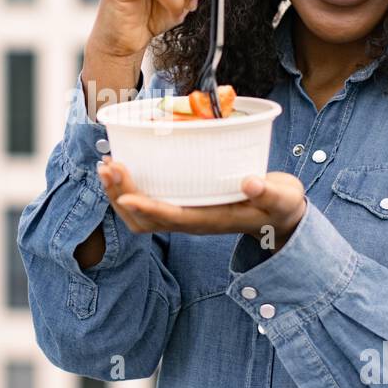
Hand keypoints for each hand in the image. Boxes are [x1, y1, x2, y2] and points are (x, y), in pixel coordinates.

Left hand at [97, 156, 307, 250]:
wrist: (280, 216)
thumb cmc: (279, 205)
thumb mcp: (281, 198)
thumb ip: (267, 192)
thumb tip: (250, 182)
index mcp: (211, 221)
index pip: (172, 218)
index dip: (147, 208)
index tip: (126, 195)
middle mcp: (191, 221)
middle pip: (145, 219)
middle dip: (122, 195)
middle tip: (109, 166)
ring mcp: (184, 215)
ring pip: (140, 215)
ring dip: (119, 193)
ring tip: (106, 166)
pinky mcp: (183, 204)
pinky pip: (147, 202)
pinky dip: (129, 187)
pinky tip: (123, 167)